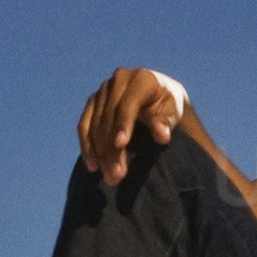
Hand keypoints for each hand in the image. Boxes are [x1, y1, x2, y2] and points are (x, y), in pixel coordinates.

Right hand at [77, 64, 190, 187]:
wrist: (156, 95)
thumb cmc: (166, 106)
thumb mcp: (172, 112)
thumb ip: (166, 123)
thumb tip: (162, 136)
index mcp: (141, 79)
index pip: (128, 103)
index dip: (123, 124)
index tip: (120, 145)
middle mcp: (119, 80)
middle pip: (110, 117)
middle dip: (111, 148)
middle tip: (116, 175)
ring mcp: (103, 90)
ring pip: (96, 123)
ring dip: (100, 152)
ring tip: (109, 176)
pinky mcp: (93, 101)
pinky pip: (84, 124)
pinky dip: (87, 145)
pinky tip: (92, 164)